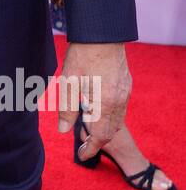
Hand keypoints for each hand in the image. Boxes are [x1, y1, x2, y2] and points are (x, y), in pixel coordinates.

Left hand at [58, 42, 131, 156]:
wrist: (102, 33)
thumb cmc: (82, 55)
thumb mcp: (68, 83)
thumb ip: (67, 109)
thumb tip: (63, 130)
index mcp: (104, 103)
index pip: (101, 136)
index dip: (91, 148)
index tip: (82, 155)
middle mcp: (119, 100)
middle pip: (110, 131)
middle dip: (97, 140)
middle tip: (81, 140)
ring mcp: (125, 92)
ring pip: (117, 120)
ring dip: (103, 127)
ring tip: (85, 123)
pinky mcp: (126, 85)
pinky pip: (120, 108)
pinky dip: (109, 115)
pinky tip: (95, 107)